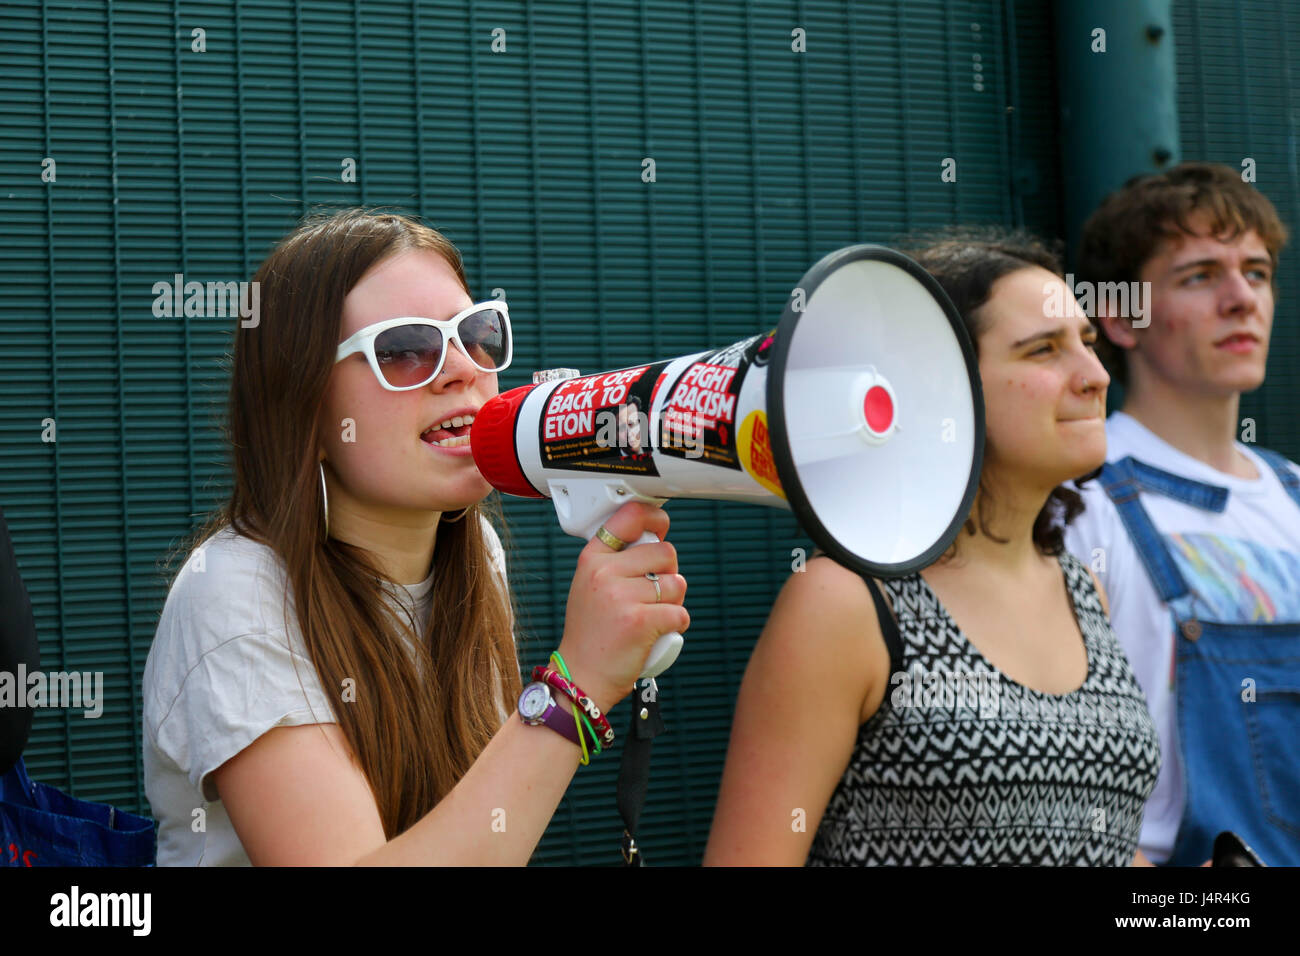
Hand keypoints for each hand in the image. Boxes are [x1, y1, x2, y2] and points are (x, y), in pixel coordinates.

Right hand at [555, 500, 688, 712]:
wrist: (581, 678)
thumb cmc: (592, 635)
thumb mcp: (590, 587)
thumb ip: (616, 562)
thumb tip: (655, 538)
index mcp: (592, 559)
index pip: (629, 517)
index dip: (655, 518)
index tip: (660, 526)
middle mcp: (604, 573)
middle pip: (665, 552)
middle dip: (668, 573)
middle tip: (652, 597)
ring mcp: (621, 596)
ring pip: (676, 583)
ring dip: (674, 602)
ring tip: (651, 617)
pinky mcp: (640, 621)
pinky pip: (680, 613)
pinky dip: (676, 626)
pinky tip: (656, 634)